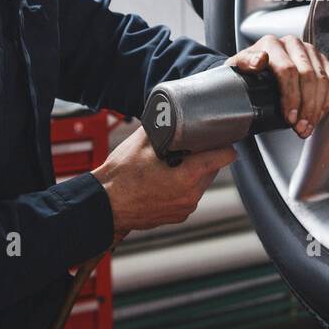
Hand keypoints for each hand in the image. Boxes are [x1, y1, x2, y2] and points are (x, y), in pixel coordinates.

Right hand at [94, 126, 235, 249]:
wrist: (104, 205)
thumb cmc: (120, 176)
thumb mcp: (142, 143)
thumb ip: (163, 126)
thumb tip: (172, 112)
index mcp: (188, 176)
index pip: (225, 157)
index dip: (223, 144)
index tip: (218, 137)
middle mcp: (191, 196)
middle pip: (213, 169)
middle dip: (203, 157)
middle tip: (186, 148)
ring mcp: (185, 208)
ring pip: (201, 183)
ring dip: (193, 172)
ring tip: (172, 164)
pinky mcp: (178, 216)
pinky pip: (189, 196)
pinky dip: (182, 187)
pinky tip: (165, 180)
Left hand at [226, 34, 328, 138]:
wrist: (254, 68)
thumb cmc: (246, 72)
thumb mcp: (237, 68)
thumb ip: (245, 62)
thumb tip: (259, 61)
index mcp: (271, 44)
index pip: (288, 70)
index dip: (291, 96)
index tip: (289, 117)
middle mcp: (292, 44)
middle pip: (308, 76)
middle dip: (306, 106)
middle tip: (300, 126)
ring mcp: (309, 51)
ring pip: (323, 79)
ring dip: (318, 107)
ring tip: (308, 125)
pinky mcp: (321, 60)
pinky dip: (328, 100)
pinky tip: (318, 115)